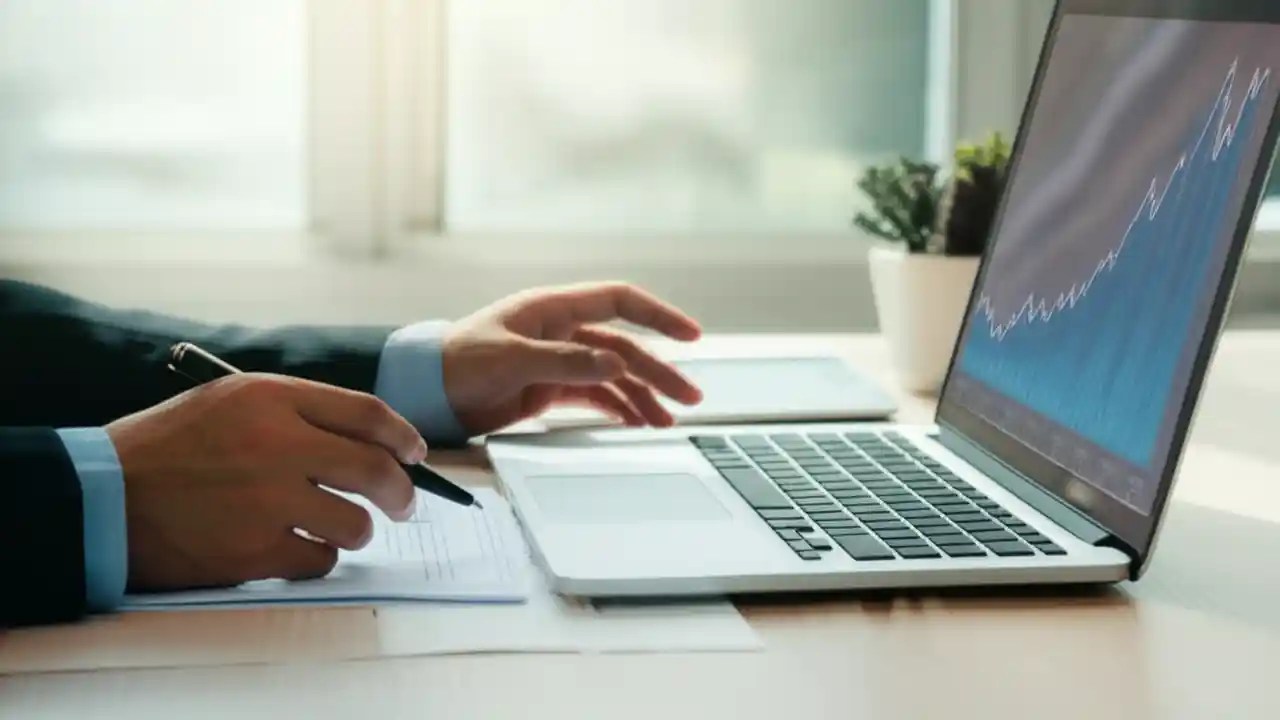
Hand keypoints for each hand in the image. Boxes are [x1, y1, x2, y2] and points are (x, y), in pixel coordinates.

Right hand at [106, 374, 428, 591]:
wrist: (101, 496)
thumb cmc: (168, 448)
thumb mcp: (229, 403)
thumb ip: (297, 413)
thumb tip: (372, 441)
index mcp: (271, 398)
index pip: (366, 413)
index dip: (402, 436)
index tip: (415, 453)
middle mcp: (276, 443)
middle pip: (375, 469)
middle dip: (402, 491)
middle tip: (404, 503)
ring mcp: (267, 499)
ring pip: (354, 522)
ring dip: (355, 529)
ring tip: (336, 527)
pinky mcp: (254, 550)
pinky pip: (320, 559)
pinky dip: (318, 557)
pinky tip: (297, 548)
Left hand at [442, 282, 703, 434]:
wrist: (424, 392)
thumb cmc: (457, 362)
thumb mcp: (511, 360)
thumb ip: (565, 362)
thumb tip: (616, 366)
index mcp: (553, 309)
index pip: (620, 301)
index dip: (659, 315)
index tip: (691, 335)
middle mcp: (561, 331)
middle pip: (625, 348)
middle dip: (660, 372)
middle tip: (690, 397)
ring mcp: (557, 361)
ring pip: (614, 376)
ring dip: (643, 395)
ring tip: (668, 420)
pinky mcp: (548, 389)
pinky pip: (594, 396)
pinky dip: (617, 409)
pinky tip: (637, 423)